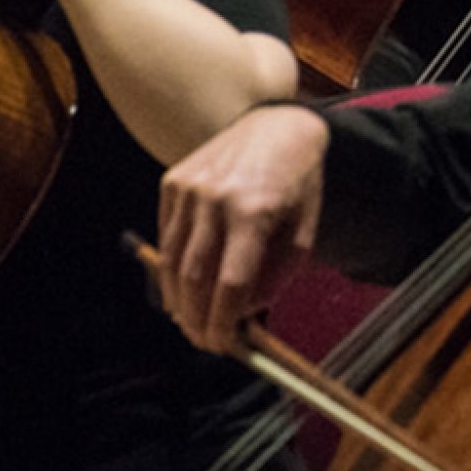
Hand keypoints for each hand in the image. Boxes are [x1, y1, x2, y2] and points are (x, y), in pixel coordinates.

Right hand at [155, 103, 330, 352]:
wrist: (278, 125)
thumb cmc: (297, 181)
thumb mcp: (304, 229)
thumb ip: (277, 274)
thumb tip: (245, 313)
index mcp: (254, 211)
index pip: (231, 282)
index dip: (223, 321)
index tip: (223, 345)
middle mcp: (215, 199)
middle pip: (194, 276)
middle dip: (196, 317)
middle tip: (202, 341)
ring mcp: (189, 188)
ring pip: (172, 259)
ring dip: (178, 298)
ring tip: (188, 322)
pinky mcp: (172, 181)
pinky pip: (167, 235)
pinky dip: (170, 266)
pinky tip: (181, 287)